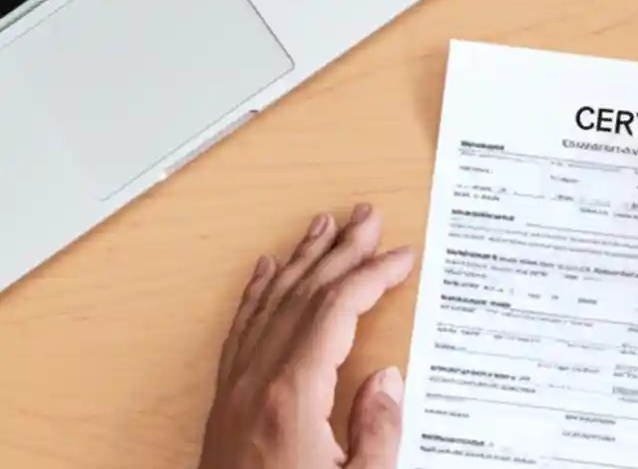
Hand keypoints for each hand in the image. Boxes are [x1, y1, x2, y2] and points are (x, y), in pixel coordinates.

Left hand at [198, 204, 415, 468]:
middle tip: (367, 215)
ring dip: (300, 260)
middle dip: (340, 249)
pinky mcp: (225, 403)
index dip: (372, 275)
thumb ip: (377, 431)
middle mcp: (257, 381)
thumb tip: (387, 380)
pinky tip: (266, 271)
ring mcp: (236, 389)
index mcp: (292, 395)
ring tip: (322, 226)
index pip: (336, 310)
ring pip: (270, 304)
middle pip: (304, 294)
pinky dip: (257, 294)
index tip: (402, 256)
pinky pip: (240, 330)